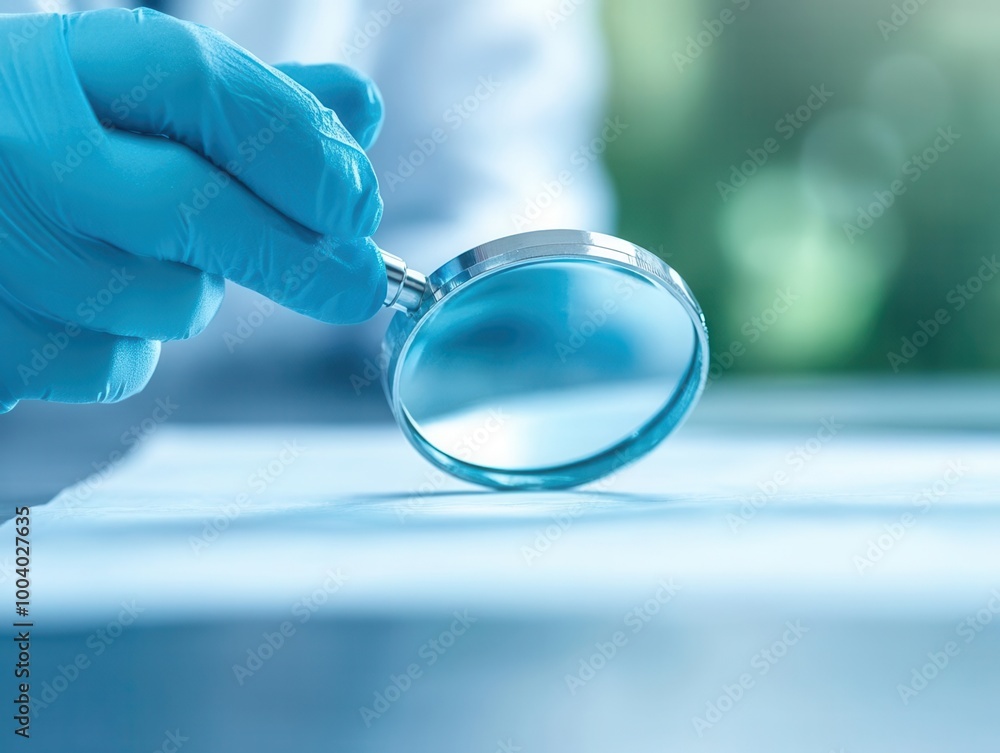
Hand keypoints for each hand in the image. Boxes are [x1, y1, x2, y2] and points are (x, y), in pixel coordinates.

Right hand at [0, 8, 386, 412]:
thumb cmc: (25, 143)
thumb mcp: (117, 94)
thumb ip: (243, 104)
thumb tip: (357, 106)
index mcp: (59, 64)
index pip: (201, 87)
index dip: (301, 147)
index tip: (359, 202)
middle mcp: (19, 151)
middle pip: (192, 210)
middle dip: (297, 256)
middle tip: (361, 282)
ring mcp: (1, 251)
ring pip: (167, 302)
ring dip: (190, 293)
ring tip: (140, 256)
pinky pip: (113, 365)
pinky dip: (129, 344)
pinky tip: (87, 302)